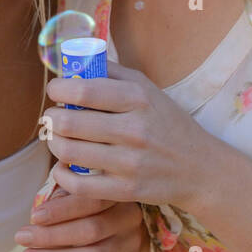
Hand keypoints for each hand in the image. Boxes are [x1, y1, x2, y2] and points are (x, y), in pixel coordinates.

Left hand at [15, 187, 147, 251]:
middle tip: (21, 237)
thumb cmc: (87, 204)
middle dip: (51, 236)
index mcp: (116, 192)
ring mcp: (132, 242)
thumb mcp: (80, 193)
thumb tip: (39, 213)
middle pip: (90, 230)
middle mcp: (129, 217)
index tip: (34, 216)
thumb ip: (65, 196)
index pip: (90, 201)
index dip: (61, 210)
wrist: (116, 226)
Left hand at [42, 61, 226, 209]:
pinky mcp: (127, 190)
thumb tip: (75, 61)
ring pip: (70, 153)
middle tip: (52, 117)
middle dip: (51, 118)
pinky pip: (79, 185)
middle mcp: (134, 129)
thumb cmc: (167, 123)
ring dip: (54, 144)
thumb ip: (112, 72)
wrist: (200, 168)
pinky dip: (62, 174)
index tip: (55, 90)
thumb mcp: (147, 89)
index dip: (58, 89)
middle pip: (70, 123)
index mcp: (138, 98)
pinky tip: (63, 167)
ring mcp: (130, 162)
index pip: (83, 91)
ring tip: (57, 139)